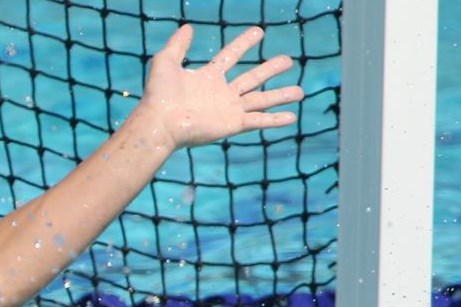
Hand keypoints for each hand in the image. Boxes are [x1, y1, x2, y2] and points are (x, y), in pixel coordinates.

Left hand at [133, 25, 304, 148]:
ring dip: (281, 96)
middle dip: (270, 69)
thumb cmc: (159, 94)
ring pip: (261, 100)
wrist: (160, 122)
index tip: (259, 32)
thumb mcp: (165, 62)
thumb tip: (187, 27)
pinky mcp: (232, 124)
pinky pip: (258, 121)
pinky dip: (275, 119)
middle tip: (287, 60)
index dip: (244, 43)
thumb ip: (177, 45)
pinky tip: (292, 117)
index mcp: (208, 78)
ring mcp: (228, 109)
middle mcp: (221, 94)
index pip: (230, 56)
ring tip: (300, 92)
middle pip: (252, 78)